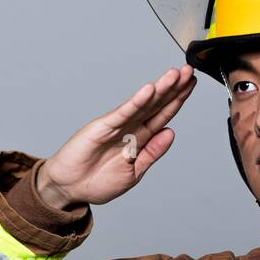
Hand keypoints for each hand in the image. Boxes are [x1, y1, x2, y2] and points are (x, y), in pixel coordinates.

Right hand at [35, 65, 195, 210]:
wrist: (69, 188)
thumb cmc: (97, 182)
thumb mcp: (133, 173)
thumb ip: (152, 153)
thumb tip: (171, 133)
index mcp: (140, 139)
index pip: (163, 115)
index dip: (178, 100)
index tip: (190, 84)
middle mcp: (130, 128)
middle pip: (157, 104)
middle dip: (174, 88)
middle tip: (188, 71)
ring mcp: (117, 126)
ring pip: (143, 104)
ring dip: (160, 89)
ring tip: (175, 75)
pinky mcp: (102, 127)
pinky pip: (123, 113)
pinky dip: (136, 102)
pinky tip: (149, 90)